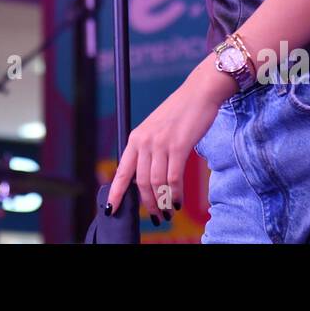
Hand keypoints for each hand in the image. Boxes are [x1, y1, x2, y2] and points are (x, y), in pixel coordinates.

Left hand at [105, 67, 229, 221]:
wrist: (198, 93)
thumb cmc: (180, 113)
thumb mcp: (156, 129)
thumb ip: (148, 149)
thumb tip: (146, 177)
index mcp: (136, 137)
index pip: (122, 171)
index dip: (116, 192)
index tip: (110, 208)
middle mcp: (144, 141)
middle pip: (141, 182)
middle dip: (148, 204)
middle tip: (157, 217)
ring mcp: (161, 143)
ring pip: (157, 183)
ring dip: (163, 202)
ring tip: (169, 212)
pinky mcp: (179, 146)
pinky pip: (173, 178)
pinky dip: (175, 194)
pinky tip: (178, 201)